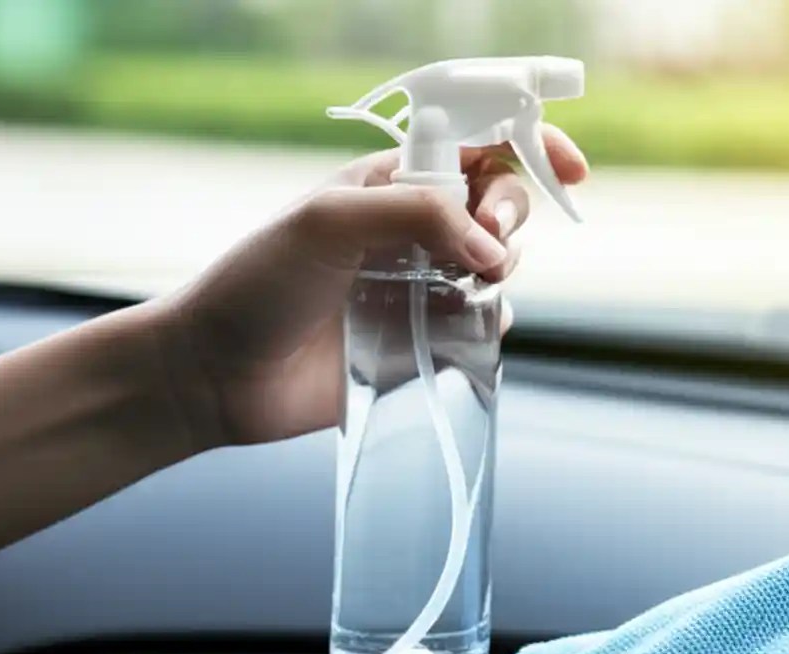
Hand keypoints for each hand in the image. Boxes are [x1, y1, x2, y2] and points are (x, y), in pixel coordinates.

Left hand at [153, 127, 588, 449]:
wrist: (218, 374)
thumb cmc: (257, 283)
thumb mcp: (328, 221)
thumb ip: (415, 213)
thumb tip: (489, 246)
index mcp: (389, 183)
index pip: (474, 145)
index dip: (528, 145)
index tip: (570, 168)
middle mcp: (412, 230)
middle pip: (499, 202)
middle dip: (512, 214)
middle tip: (488, 244)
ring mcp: (420, 286)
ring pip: (500, 264)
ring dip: (502, 269)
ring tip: (467, 286)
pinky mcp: (423, 342)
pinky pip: (483, 325)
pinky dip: (489, 322)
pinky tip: (460, 327)